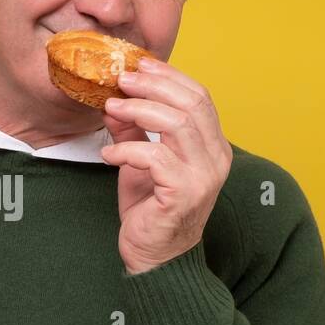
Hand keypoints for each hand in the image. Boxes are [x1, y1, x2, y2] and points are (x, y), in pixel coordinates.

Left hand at [99, 57, 231, 274]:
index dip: (169, 77)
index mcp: (214, 147)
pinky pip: (154, 157)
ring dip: (139, 111)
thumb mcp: (141, 162)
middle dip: (153, 86)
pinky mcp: (184, 194)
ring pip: (177, 124)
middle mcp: (216, 159)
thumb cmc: (152, 211)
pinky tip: (108, 156)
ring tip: (112, 110)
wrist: (156, 259)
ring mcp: (203, 177)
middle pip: (191, 104)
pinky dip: (126, 151)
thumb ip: (134, 132)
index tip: (139, 65)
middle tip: (121, 81)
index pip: (200, 97)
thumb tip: (114, 100)